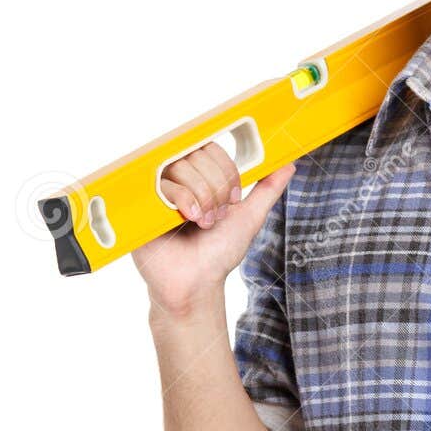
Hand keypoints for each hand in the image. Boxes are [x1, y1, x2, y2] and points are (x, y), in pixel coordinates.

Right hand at [132, 142, 296, 317]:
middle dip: (216, 187)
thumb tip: (289, 164)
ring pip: (181, 166)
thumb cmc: (218, 253)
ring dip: (202, 196)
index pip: (212, 149)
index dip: (227, 171)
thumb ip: (268, 190)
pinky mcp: (141, 202)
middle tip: (216, 215)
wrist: (196, 282)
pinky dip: (184, 200)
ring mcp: (158, 190)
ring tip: (203, 222)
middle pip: (198, 154)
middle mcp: (178, 180)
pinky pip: (163, 183)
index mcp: (200, 178)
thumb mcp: (249, 217)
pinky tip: (188, 220)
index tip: (233, 199)